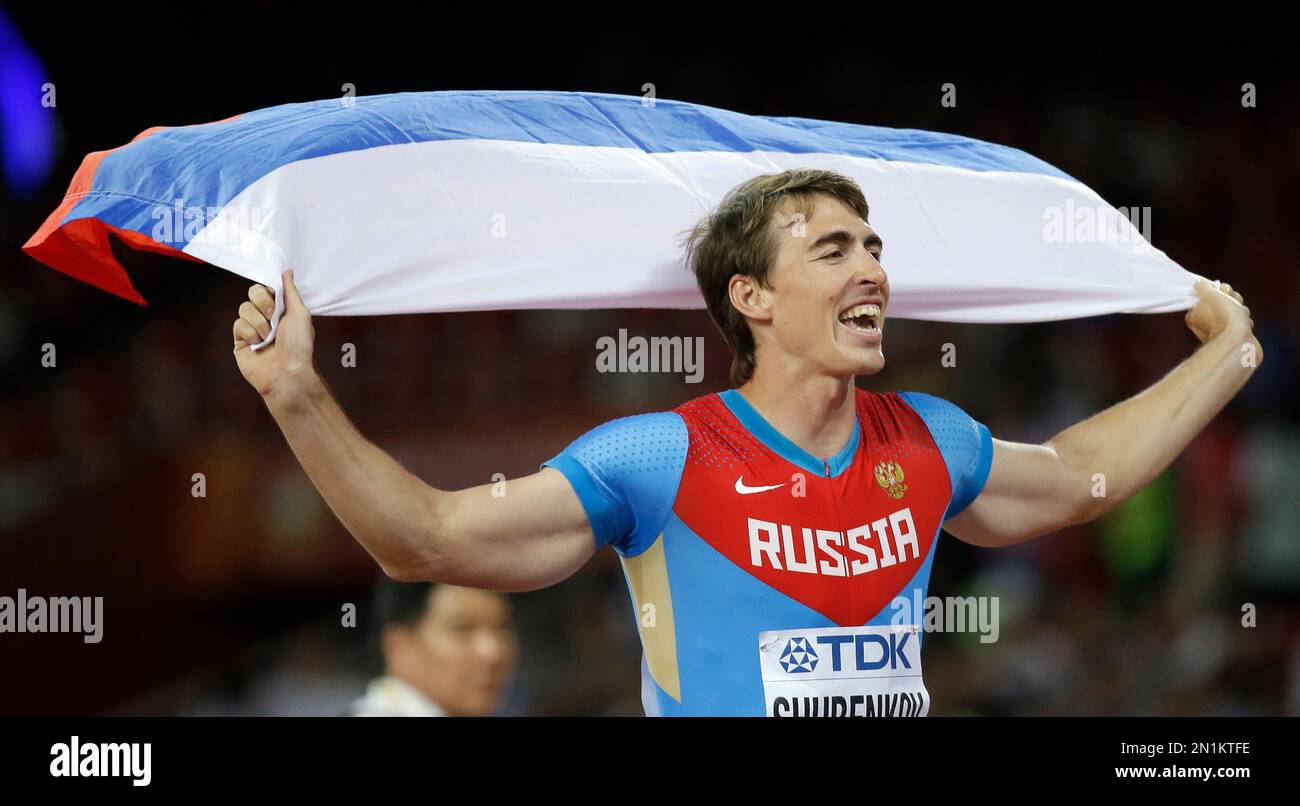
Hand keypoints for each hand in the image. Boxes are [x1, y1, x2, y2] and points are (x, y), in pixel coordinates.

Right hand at [233, 269, 316, 397]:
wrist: (287, 373)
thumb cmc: (299, 345)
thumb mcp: (300, 313)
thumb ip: (290, 291)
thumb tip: (287, 271)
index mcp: (282, 309)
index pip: (268, 287)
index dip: (269, 290)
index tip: (275, 295)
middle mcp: (266, 317)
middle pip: (253, 292)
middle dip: (263, 302)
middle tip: (273, 316)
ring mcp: (253, 328)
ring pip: (244, 308)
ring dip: (259, 321)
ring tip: (268, 337)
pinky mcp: (241, 340)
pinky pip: (238, 324)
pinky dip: (250, 333)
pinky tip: (258, 345)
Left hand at [1186, 279, 1254, 344]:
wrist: (1239, 342)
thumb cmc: (1223, 317)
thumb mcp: (1208, 294)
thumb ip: (1202, 287)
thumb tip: (1199, 283)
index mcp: (1194, 315)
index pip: (1208, 295)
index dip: (1219, 290)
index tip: (1222, 291)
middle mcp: (1205, 324)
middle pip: (1224, 301)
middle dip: (1233, 299)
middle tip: (1232, 304)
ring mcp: (1221, 331)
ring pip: (1236, 311)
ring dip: (1241, 310)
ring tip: (1240, 316)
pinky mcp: (1235, 337)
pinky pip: (1243, 323)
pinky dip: (1245, 323)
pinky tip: (1245, 326)